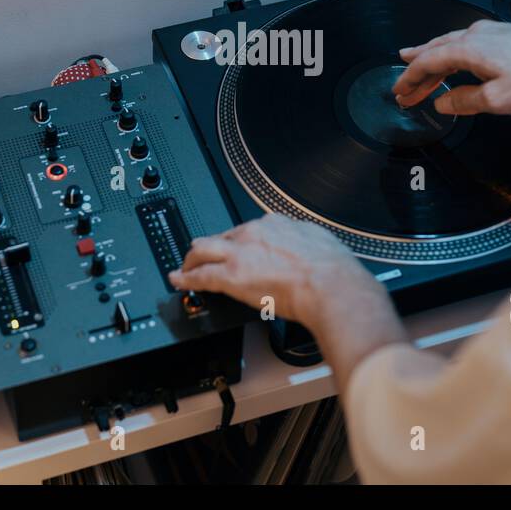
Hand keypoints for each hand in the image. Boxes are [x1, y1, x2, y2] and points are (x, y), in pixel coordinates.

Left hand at [169, 213, 383, 327]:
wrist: (329, 285)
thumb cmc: (331, 269)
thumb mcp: (318, 240)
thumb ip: (303, 240)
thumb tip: (305, 244)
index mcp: (274, 224)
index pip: (246, 230)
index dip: (237, 242)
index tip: (235, 248)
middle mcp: (253, 234)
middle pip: (219, 236)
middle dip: (208, 247)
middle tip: (201, 257)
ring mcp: (239, 254)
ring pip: (203, 250)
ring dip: (192, 260)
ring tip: (185, 268)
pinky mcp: (230, 276)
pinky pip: (200, 276)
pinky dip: (185, 278)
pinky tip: (178, 281)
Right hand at [392, 19, 510, 114]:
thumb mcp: (497, 100)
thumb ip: (465, 101)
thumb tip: (444, 102)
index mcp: (468, 48)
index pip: (427, 62)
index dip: (409, 78)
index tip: (400, 90)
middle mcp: (476, 34)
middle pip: (435, 51)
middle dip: (416, 70)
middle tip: (404, 86)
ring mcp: (491, 32)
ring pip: (450, 44)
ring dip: (433, 60)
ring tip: (419, 68)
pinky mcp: (504, 34)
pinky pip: (466, 43)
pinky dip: (452, 54)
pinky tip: (456, 61)